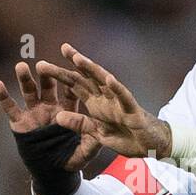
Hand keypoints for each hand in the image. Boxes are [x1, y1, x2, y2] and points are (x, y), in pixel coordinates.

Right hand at [0, 59, 100, 171]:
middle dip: (46, 75)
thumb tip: (101, 131)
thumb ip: (92, 142)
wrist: (53, 173)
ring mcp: (34, 113)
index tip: (68, 69)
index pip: (69, 91)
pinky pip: (10, 108)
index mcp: (68, 110)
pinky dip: (3, 96)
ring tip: (21, 66)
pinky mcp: (19, 122)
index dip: (70, 80)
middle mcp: (50, 107)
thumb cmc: (71, 160)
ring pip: (29, 92)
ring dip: (24, 79)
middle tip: (43, 64)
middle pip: (48, 86)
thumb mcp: (85, 152)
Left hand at [37, 43, 172, 158]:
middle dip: (73, 64)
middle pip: (86, 78)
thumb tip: (57, 117)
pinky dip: (117, 89)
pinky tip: (108, 79)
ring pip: (104, 82)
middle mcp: (106, 98)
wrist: (152, 146)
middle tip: (61, 48)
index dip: (61, 74)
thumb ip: (79, 124)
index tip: (43, 64)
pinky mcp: (132, 111)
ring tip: (78, 58)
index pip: (76, 84)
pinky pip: (124, 98)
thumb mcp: (97, 134)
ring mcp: (119, 103)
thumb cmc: (127, 137)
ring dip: (92, 70)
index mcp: (95, 103)